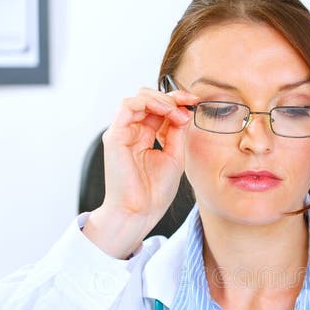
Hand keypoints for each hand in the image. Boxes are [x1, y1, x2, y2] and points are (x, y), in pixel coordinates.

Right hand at [83, 87, 197, 257]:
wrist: (140, 212)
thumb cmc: (154, 192)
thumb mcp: (174, 156)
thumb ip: (177, 133)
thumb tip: (184, 111)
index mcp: (145, 137)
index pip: (159, 109)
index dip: (177, 101)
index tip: (195, 102)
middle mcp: (132, 132)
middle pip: (149, 99)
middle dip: (172, 97)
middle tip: (189, 103)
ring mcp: (122, 132)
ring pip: (138, 98)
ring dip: (162, 99)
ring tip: (177, 111)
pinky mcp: (115, 135)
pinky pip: (128, 105)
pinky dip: (149, 102)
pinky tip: (166, 111)